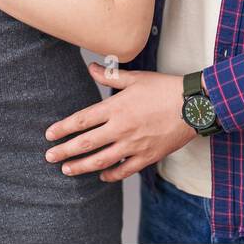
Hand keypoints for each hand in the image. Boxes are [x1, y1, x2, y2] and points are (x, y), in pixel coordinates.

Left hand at [43, 64, 197, 181]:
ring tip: (67, 170)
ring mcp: (134, 145)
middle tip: (50, 157)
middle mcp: (121, 128)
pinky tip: (101, 176)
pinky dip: (110, 175)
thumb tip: (91, 67)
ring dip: (81, 166)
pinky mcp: (147, 156)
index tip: (49, 135)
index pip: (82, 120)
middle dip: (65, 152)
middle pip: (86, 143)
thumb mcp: (136, 78)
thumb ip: (111, 75)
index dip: (62, 129)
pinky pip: (124, 170)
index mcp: (116, 107)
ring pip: (101, 161)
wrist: (194, 105)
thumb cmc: (165, 88)